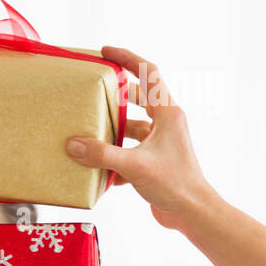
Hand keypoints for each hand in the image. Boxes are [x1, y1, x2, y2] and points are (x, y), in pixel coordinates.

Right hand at [65, 47, 215, 232]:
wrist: (192, 212)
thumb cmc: (174, 183)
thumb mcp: (135, 165)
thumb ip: (102, 154)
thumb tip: (73, 144)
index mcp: (167, 112)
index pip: (147, 73)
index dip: (127, 59)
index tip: (106, 52)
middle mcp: (166, 124)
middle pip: (139, 98)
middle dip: (115, 95)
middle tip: (93, 92)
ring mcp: (161, 144)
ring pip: (133, 128)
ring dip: (113, 130)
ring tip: (90, 131)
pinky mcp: (156, 163)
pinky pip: (131, 153)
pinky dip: (116, 158)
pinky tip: (100, 170)